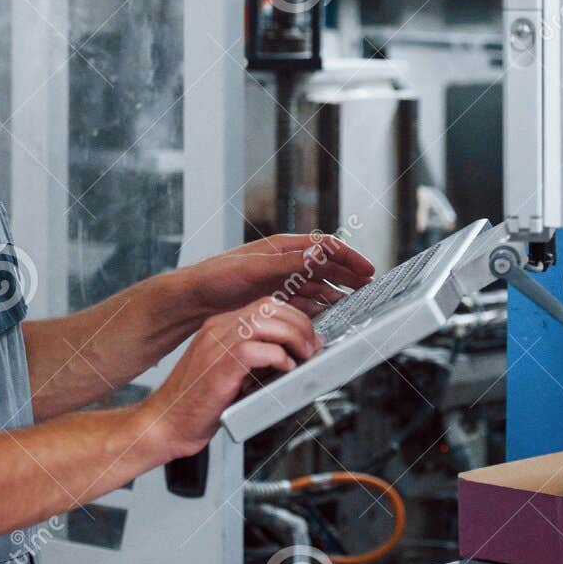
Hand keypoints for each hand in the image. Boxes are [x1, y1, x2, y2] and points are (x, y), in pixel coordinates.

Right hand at [138, 297, 321, 457]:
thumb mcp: (229, 374)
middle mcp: (217, 329)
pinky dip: (278, 356)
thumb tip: (289, 357)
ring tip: (304, 355)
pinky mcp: (219, 365)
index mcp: (219, 328)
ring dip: (294, 336)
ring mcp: (216, 344)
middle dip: (300, 323)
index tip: (309, 335)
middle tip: (313, 345)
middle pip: (269, 306)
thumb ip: (254, 361)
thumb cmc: (194, 405)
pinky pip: (256, 348)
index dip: (293, 316)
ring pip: (266, 321)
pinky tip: (285, 369)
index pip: (264, 305)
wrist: (165, 422)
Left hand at [180, 233, 375, 319]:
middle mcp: (283, 262)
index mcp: (281, 247)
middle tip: (369, 288)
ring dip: (336, 293)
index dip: (348, 257)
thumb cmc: (216, 277)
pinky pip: (303, 302)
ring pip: (316, 286)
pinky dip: (318, 308)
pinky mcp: (273, 299)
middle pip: (325, 267)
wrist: (193, 300)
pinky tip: (328, 316)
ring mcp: (279, 281)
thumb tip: (318, 253)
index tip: (367, 270)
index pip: (324, 247)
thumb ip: (288, 263)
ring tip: (354, 304)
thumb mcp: (254, 268)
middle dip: (348, 276)